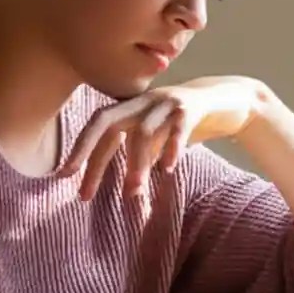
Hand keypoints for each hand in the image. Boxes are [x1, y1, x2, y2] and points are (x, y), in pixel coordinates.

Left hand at [56, 76, 272, 199]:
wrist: (229, 100)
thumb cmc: (187, 124)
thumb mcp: (159, 138)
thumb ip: (141, 153)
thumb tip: (126, 187)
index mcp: (131, 107)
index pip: (98, 129)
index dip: (81, 152)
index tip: (64, 177)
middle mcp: (143, 102)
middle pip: (107, 121)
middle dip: (90, 153)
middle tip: (82, 187)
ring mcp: (167, 101)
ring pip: (143, 132)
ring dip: (136, 164)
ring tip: (133, 192)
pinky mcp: (191, 108)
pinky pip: (178, 128)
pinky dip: (171, 148)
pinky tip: (168, 168)